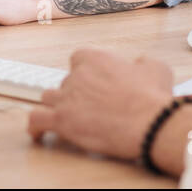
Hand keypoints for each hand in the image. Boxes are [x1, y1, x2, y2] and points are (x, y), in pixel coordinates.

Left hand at [28, 49, 177, 161]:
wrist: (150, 123)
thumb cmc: (154, 97)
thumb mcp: (156, 68)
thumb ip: (143, 62)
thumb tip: (139, 63)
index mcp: (95, 58)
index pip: (77, 58)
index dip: (84, 70)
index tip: (94, 81)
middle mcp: (77, 75)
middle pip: (65, 81)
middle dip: (75, 92)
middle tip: (90, 106)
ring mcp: (67, 98)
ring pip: (48, 97)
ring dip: (56, 106)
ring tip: (67, 116)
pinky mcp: (62, 121)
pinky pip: (36, 120)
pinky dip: (35, 126)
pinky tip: (39, 132)